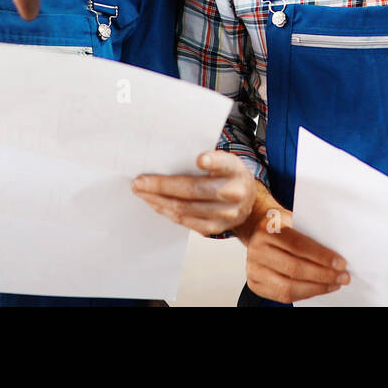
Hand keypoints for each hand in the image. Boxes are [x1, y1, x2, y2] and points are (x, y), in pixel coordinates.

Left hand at [131, 151, 256, 235]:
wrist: (248, 204)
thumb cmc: (228, 177)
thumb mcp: (225, 162)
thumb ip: (207, 160)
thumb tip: (167, 158)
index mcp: (235, 171)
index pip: (224, 164)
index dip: (213, 162)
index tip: (200, 159)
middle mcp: (233, 194)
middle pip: (193, 190)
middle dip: (161, 185)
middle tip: (139, 182)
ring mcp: (224, 215)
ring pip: (183, 208)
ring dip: (157, 200)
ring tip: (141, 192)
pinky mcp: (214, 228)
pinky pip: (184, 221)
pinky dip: (165, 211)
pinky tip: (154, 203)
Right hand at [242, 206, 349, 303]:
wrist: (258, 230)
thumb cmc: (281, 225)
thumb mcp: (294, 219)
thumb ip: (310, 233)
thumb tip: (337, 255)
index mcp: (267, 229)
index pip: (298, 245)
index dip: (321, 256)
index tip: (341, 263)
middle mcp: (256, 249)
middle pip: (294, 268)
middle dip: (323, 275)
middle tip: (342, 277)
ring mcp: (253, 269)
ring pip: (288, 286)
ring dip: (316, 288)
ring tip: (334, 284)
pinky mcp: (254, 284)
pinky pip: (282, 296)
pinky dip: (304, 294)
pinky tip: (319, 289)